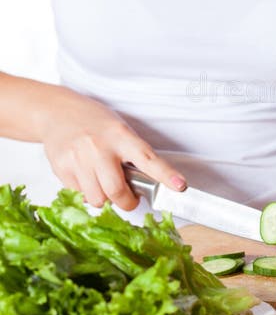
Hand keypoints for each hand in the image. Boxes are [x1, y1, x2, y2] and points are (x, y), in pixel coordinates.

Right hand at [41, 89, 186, 209]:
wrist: (57, 112)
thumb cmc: (94, 122)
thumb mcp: (120, 130)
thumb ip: (132, 155)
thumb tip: (146, 187)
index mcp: (120, 135)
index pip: (148, 158)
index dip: (166, 175)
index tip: (180, 186)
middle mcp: (99, 147)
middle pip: (116, 191)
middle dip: (127, 202)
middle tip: (130, 199)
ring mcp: (78, 158)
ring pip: (97, 199)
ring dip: (104, 198)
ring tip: (103, 182)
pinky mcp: (61, 168)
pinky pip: (79, 195)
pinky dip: (87, 193)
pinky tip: (86, 176)